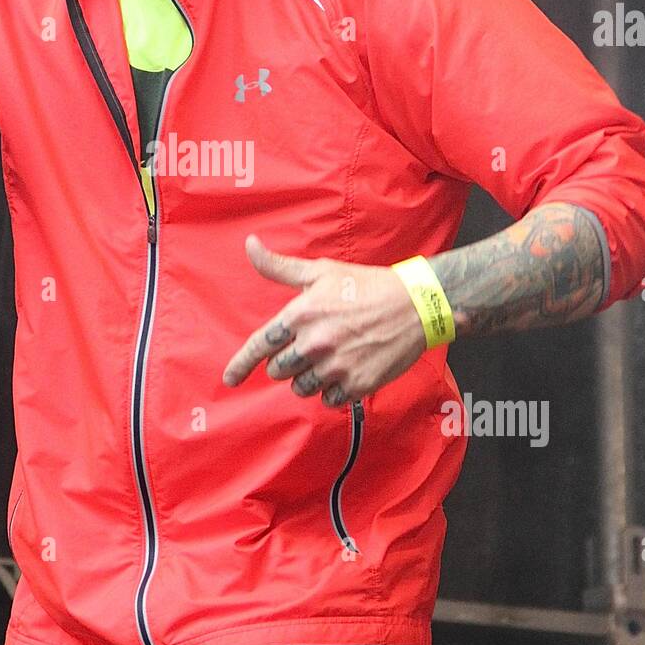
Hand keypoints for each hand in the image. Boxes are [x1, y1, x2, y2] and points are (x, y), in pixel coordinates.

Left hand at [221, 235, 427, 405]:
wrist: (415, 306)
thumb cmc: (364, 286)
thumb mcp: (320, 271)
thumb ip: (279, 266)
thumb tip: (250, 245)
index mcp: (301, 314)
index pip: (260, 345)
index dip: (241, 364)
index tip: (229, 379)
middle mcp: (315, 343)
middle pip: (279, 370)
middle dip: (286, 363)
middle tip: (308, 347)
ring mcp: (336, 366)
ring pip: (301, 388)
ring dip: (307, 378)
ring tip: (328, 357)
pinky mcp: (356, 384)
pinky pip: (328, 399)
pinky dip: (331, 390)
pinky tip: (344, 370)